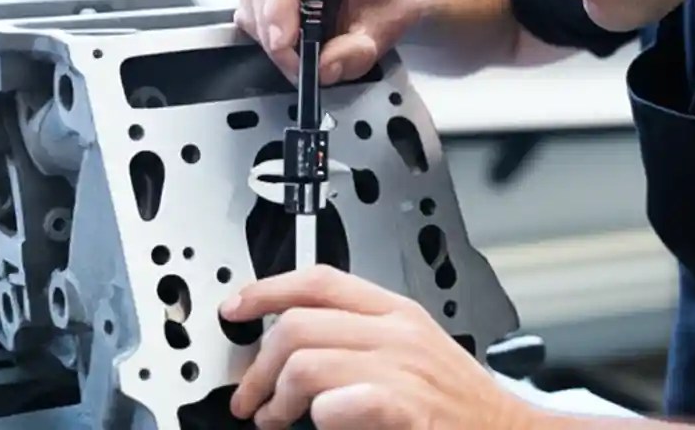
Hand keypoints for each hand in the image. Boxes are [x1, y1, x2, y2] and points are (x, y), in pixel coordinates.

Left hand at [219, 265, 537, 429]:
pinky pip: (337, 404)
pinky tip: (322, 425)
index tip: (236, 307)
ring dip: (277, 398)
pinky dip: (318, 418)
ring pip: (305, 363)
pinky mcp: (406, 409)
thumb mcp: (415, 350)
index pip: (319, 280)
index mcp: (397, 311)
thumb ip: (361, 336)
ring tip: (277, 418)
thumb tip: (293, 341)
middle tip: (252, 397)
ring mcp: (402, 370)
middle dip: (259, 365)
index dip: (267, 289)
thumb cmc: (459, 403)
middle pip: (298, 323)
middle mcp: (397, 333)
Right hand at [234, 0, 422, 83]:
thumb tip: (321, 67)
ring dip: (260, 25)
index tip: (283, 44)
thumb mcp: (384, 32)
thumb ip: (356, 53)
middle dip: (269, 27)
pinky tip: (280, 33)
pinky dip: (256, 18)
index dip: (281, 4)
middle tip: (290, 62)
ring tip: (288, 52)